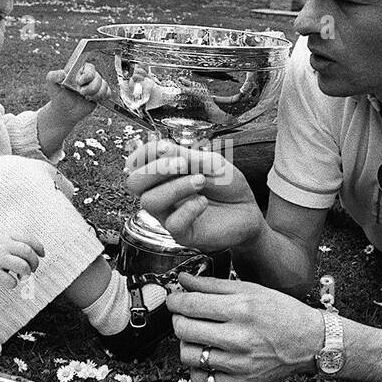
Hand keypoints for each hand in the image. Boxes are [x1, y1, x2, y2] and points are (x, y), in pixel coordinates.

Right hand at [0, 233, 44, 288]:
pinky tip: (8, 281)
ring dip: (27, 272)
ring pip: (23, 266)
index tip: (42, 254)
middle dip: (35, 262)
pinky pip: (11, 281)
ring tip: (22, 275)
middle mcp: (3, 247)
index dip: (39, 247)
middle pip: (27, 252)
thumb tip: (35, 252)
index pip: (28, 239)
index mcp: (6, 238)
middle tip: (33, 268)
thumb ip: (13, 243)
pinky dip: (13, 283)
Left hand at [45, 62, 110, 123]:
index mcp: (79, 71)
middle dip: (90, 87)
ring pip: (104, 85)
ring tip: (86, 97)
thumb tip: (62, 74)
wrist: (64, 111)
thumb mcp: (52, 84)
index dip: (87, 75)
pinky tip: (92, 99)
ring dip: (95, 94)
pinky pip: (108, 92)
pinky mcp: (100, 94)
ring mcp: (95, 85)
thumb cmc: (58, 95)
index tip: (79, 82)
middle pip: (98, 78)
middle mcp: (89, 76)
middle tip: (81, 93)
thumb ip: (53, 76)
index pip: (89, 67)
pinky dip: (102, 97)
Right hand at [124, 140, 264, 252]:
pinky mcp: (182, 234)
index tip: (167, 148)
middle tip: (183, 164)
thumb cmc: (226, 185)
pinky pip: (172, 224)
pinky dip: (188, 209)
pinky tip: (204, 202)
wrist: (248, 210)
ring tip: (201, 181)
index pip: (136, 163)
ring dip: (175, 187)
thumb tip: (161, 147)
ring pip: (149, 202)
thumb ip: (187, 156)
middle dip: (155, 170)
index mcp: (163, 174)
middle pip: (133, 183)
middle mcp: (160, 194)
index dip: (145, 153)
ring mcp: (169, 214)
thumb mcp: (211, 163)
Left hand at [166, 273, 321, 381]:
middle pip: (183, 330)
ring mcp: (238, 364)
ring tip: (199, 336)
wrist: (310, 341)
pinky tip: (209, 357)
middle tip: (185, 316)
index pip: (189, 305)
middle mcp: (239, 338)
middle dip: (178, 319)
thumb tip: (183, 279)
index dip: (174, 300)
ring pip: (188, 356)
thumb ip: (213, 285)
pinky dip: (199, 368)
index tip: (175, 299)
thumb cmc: (282, 312)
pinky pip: (201, 380)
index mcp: (241, 309)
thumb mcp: (251, 289)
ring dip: (187, 343)